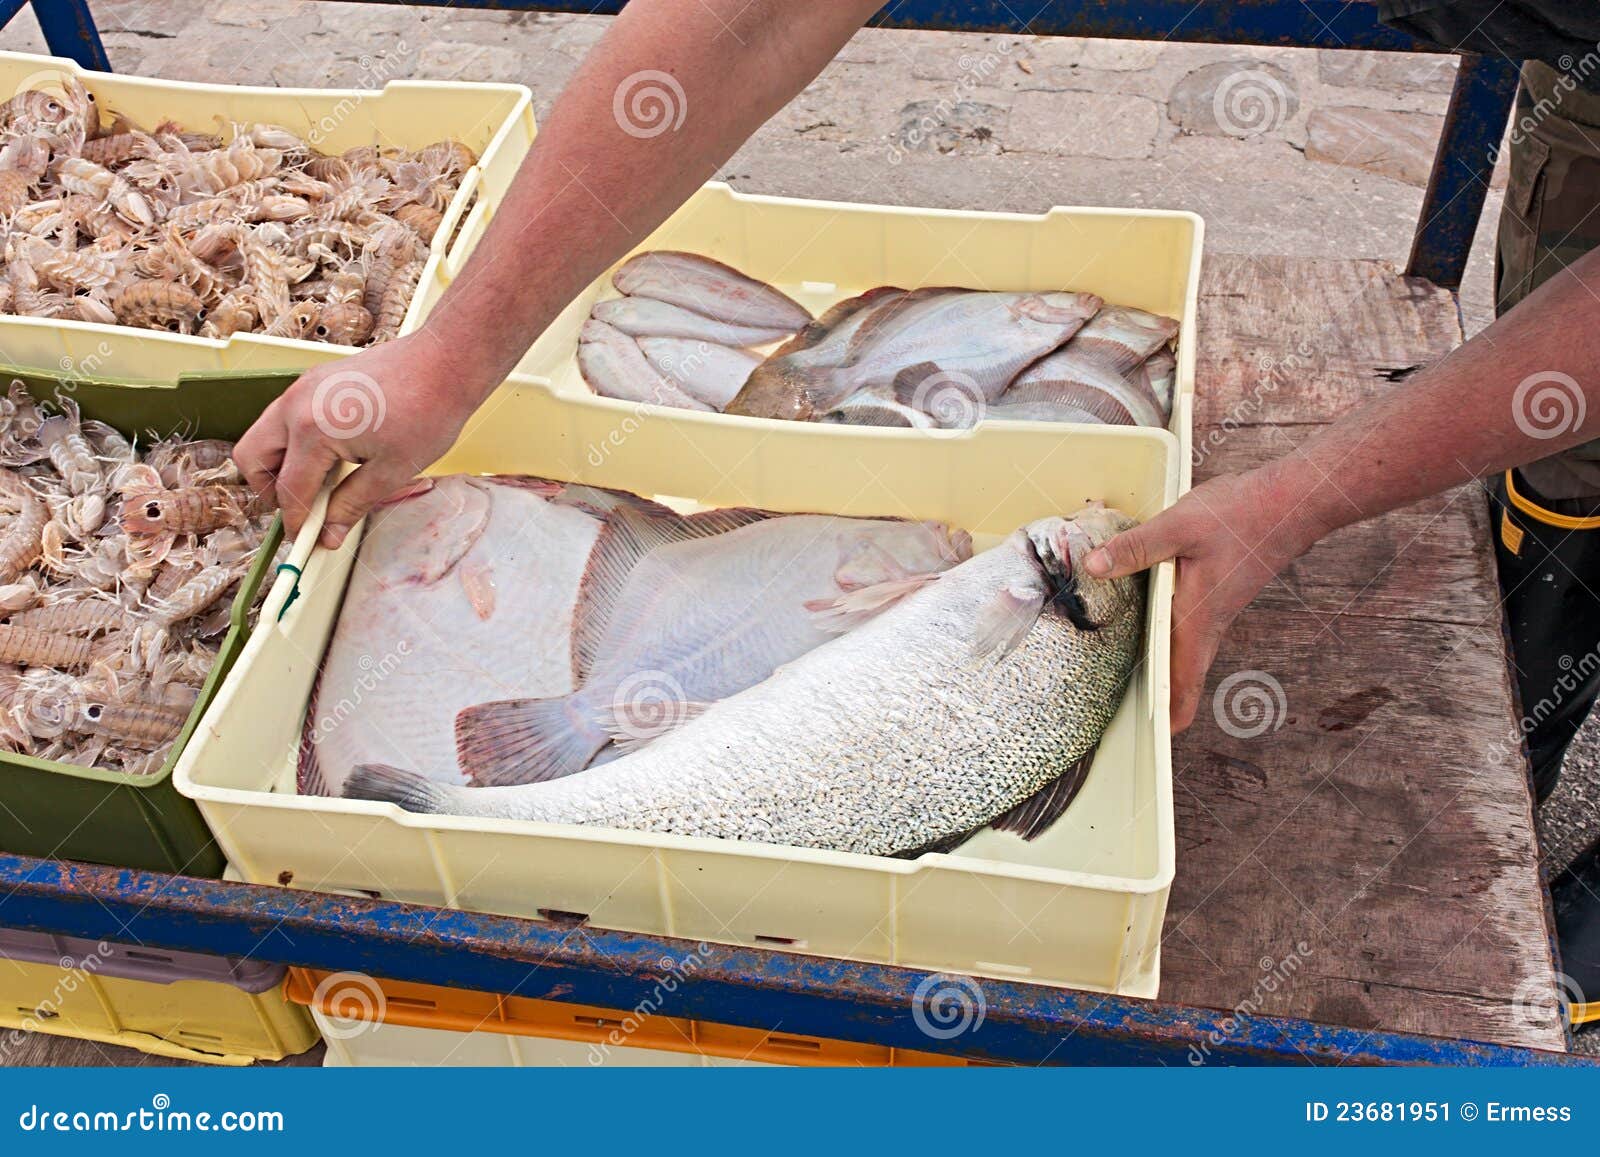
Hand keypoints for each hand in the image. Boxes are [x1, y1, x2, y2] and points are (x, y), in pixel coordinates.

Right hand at [234, 332, 482, 547]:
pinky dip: (297, 442)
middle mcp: (295, 404)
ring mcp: (303, 387)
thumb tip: (329, 534)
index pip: (289, 490)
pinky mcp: (315, 380)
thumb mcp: (391, 471)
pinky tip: (335, 456)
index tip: (306, 541)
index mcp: (311, 430)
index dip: (297, 522)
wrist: (444, 363)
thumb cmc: (426, 411)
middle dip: (270, 490)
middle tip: (304, 510)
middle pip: (253, 457)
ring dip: (282, 464)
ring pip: (265, 434)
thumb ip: (352, 505)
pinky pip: (287, 416)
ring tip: (324, 484)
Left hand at [1084, 467, 1327, 731]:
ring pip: (1182, 648)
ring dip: (1158, 662)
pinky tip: (1141, 617)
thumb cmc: (1242, 516)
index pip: (1184, 683)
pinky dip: (1164, 631)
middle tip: (1122, 709)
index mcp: (1198, 619)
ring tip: (1121, 670)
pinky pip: (1186, 623)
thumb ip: (1137, 548)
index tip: (1152, 738)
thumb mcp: (1180, 526)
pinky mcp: (1216, 592)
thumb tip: (1094, 566)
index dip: (1169, 715)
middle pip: (1180, 673)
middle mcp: (1208, 623)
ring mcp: (1215, 609)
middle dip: (1156, 694)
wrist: (1291, 501)